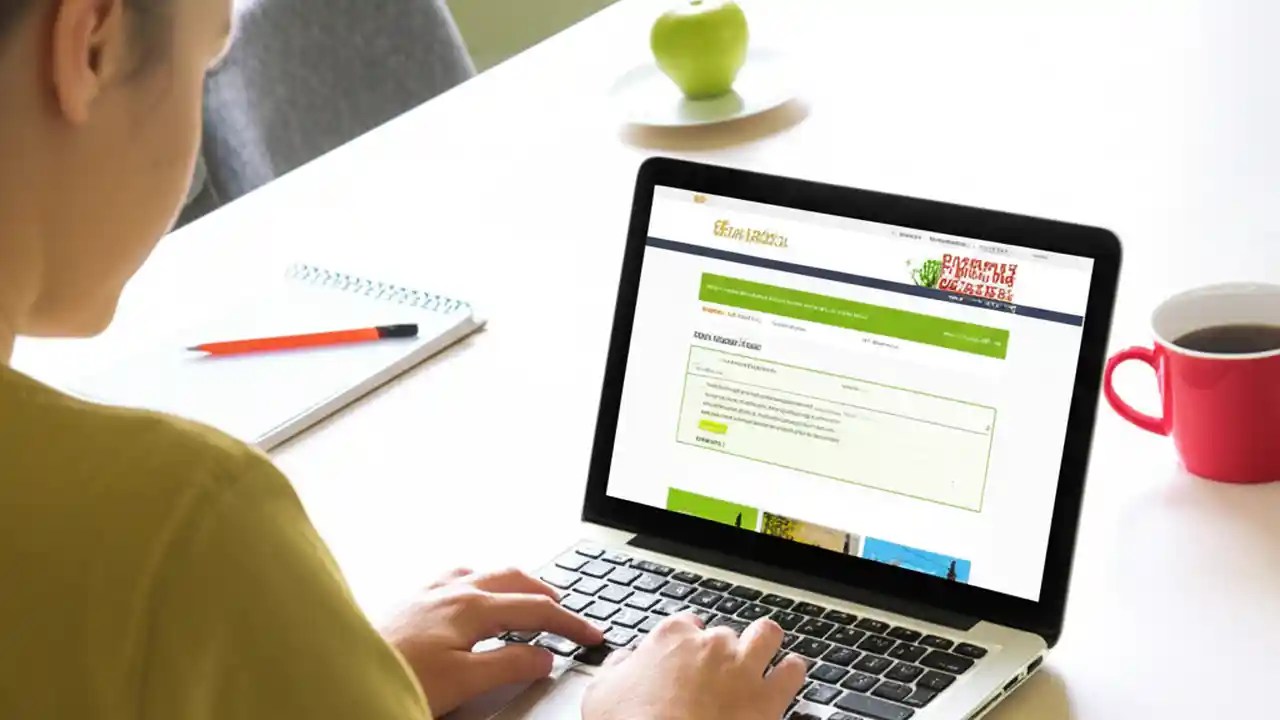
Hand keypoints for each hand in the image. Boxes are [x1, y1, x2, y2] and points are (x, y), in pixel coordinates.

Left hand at [381, 567, 603, 715]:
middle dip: (547, 594)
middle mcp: (452, 589)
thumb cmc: (396, 677)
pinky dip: (481, 581)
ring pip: (486, 572)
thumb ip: (508, 664)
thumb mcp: (463, 682)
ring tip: (529, 598)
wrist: (339, 675)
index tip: (592, 635)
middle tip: (568, 613)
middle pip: (515, 579)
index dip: (570, 623)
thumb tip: (544, 655)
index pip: (536, 609)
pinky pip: (456, 576)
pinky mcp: (410, 599)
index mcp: (471, 606)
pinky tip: (474, 593)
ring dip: (515, 583)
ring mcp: (429, 590)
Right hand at [582, 613, 805, 719]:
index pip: (685, 624)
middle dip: (724, 651)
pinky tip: (786, 680)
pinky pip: (793, 671)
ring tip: (764, 658)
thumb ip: (618, 669)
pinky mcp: (769, 697)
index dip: (687, 641)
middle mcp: (711, 645)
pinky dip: (791, 673)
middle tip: (719, 672)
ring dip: (766, 644)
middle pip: (725, 633)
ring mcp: (743, 668)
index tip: (687, 656)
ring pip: (768, 635)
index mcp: (671, 638)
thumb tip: (625, 661)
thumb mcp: (602, 693)